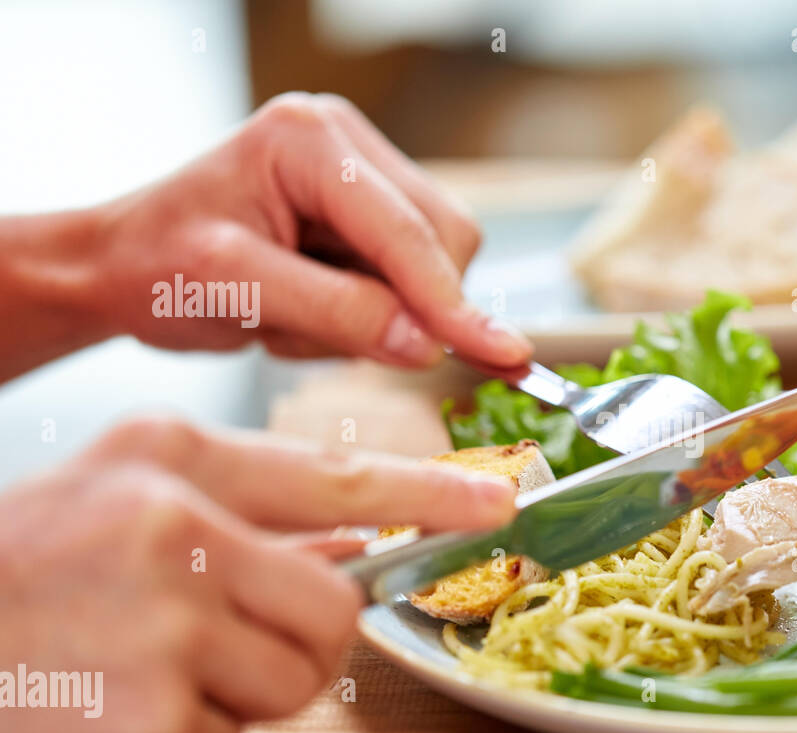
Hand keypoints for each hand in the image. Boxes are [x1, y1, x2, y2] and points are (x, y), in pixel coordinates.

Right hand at [0, 417, 514, 732]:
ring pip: (297, 681)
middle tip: (205, 647)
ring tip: (144, 675)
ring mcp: (167, 620)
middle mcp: (177, 526)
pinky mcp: (152, 714)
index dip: (431, 494)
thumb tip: (362, 536)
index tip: (499, 502)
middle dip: (292, 644)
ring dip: (235, 697)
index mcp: (172, 460)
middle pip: (333, 608)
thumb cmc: (13, 581)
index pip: (338, 474)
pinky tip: (111, 716)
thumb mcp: (117, 506)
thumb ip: (242, 521)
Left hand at [90, 92, 530, 365]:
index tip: (503, 354)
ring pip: (437, 265)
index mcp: (310, 141)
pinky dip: (372, 316)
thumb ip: (337, 312)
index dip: (452, 301)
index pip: (406, 231)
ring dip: (383, 315)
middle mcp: (346, 145)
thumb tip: (427, 344)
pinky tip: (309, 312)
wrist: (121, 269)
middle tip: (321, 337)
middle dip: (407, 306)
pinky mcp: (368, 218)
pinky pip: (412, 282)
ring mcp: (362, 179)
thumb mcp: (235, 291)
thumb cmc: (154, 268)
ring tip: (295, 319)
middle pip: (443, 240)